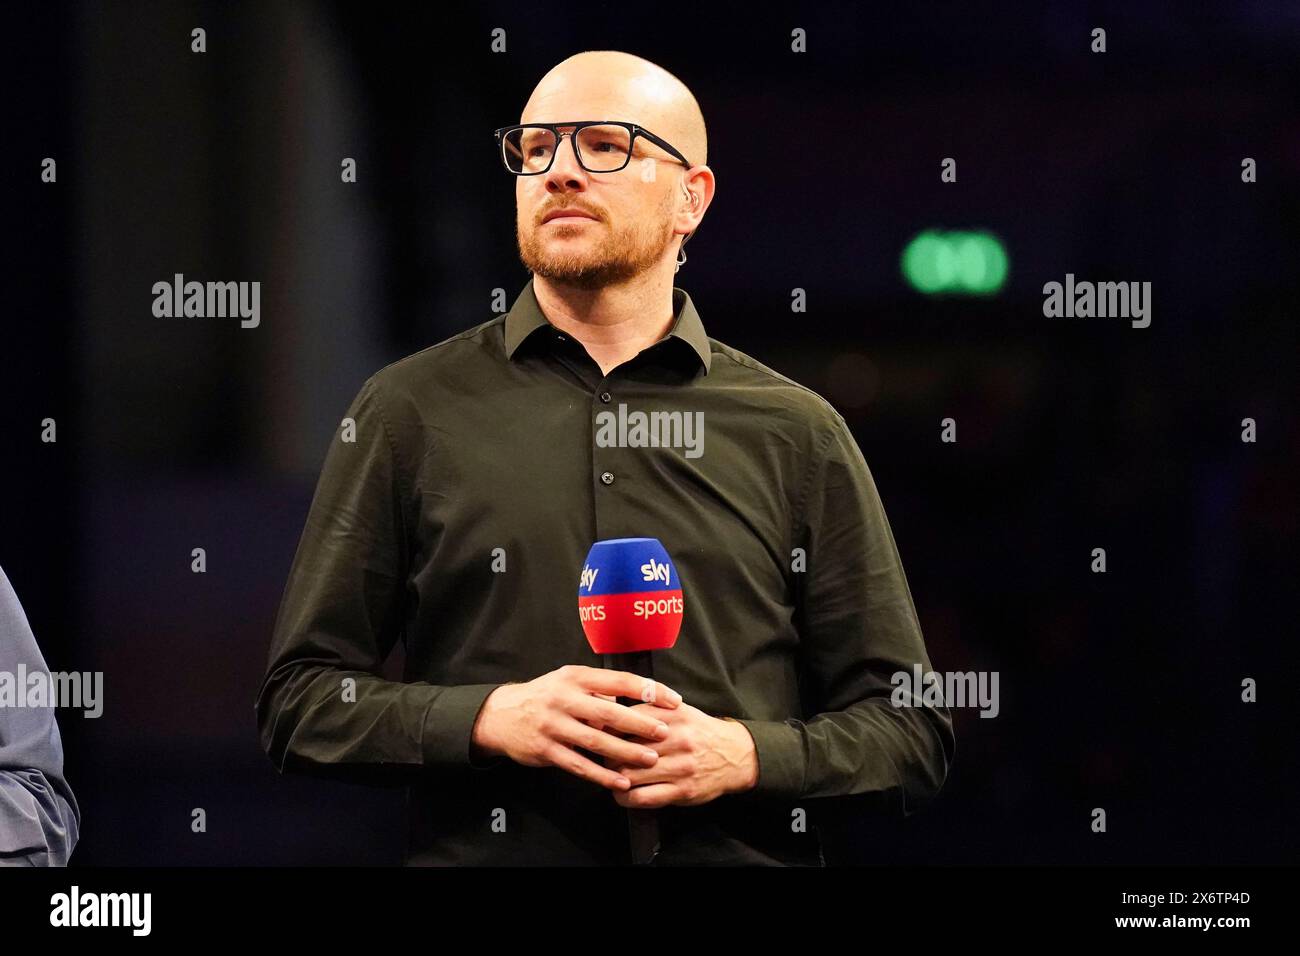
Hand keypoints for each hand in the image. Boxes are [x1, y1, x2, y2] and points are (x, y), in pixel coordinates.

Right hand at [470, 665, 681, 792]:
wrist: (501, 715)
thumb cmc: (546, 696)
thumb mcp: (569, 681)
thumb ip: (600, 690)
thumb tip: (637, 699)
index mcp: (575, 677)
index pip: (620, 681)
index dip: (649, 690)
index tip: (673, 701)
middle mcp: (564, 699)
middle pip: (610, 712)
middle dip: (640, 724)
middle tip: (665, 733)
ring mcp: (554, 726)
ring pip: (596, 741)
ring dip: (626, 752)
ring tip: (650, 759)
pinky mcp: (546, 750)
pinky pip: (579, 765)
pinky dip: (602, 776)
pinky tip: (621, 782)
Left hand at [608, 702, 757, 807]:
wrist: (736, 755)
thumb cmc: (700, 732)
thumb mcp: (679, 710)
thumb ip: (650, 708)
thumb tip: (611, 712)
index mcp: (673, 715)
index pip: (627, 720)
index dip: (608, 728)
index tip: (599, 734)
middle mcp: (677, 739)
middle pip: (624, 748)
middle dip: (607, 755)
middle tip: (602, 757)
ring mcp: (680, 767)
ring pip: (630, 775)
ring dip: (613, 778)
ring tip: (610, 776)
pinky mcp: (683, 791)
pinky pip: (643, 798)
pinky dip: (625, 798)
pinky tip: (622, 795)